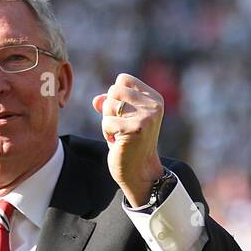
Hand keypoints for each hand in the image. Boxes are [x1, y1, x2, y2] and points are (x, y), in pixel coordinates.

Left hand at [92, 74, 164, 206]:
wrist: (139, 172)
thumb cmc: (129, 143)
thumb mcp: (120, 119)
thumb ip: (110, 104)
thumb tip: (96, 100)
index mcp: (154, 98)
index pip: (123, 79)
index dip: (115, 96)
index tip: (123, 115)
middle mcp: (153, 105)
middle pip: (114, 90)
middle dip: (109, 109)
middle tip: (120, 126)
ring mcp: (146, 117)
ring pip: (109, 105)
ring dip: (107, 122)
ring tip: (119, 135)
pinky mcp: (136, 129)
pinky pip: (106, 122)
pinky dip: (107, 133)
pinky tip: (118, 143)